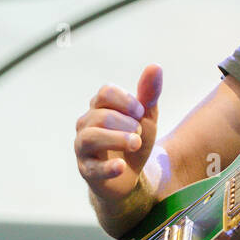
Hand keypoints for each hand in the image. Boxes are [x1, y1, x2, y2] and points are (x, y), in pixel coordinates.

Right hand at [74, 64, 162, 201]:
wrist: (131, 174)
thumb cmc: (133, 138)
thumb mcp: (145, 116)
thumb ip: (148, 93)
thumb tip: (155, 66)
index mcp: (99, 108)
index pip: (105, 93)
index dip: (125, 100)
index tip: (141, 111)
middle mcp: (86, 125)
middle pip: (100, 116)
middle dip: (125, 123)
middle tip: (139, 131)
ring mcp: (83, 148)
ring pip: (91, 138)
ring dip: (117, 139)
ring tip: (136, 143)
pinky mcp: (87, 171)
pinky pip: (92, 168)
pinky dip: (108, 167)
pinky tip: (122, 166)